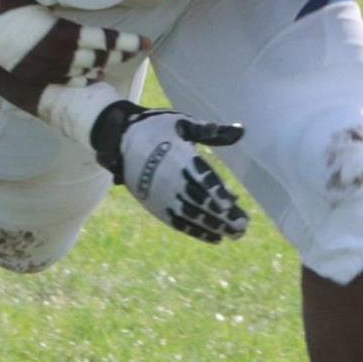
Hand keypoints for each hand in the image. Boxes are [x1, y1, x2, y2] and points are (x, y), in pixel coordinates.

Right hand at [90, 99, 248, 244]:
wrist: (120, 139)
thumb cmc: (157, 128)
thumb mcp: (183, 123)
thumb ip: (211, 132)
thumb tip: (241, 130)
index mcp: (178, 155)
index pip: (201, 177)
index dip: (216, 193)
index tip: (232, 205)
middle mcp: (169, 178)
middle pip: (198, 200)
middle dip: (221, 216)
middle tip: (242, 227)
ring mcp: (161, 194)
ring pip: (190, 215)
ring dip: (212, 227)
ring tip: (232, 234)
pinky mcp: (155, 205)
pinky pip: (178, 222)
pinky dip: (197, 231)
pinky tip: (214, 238)